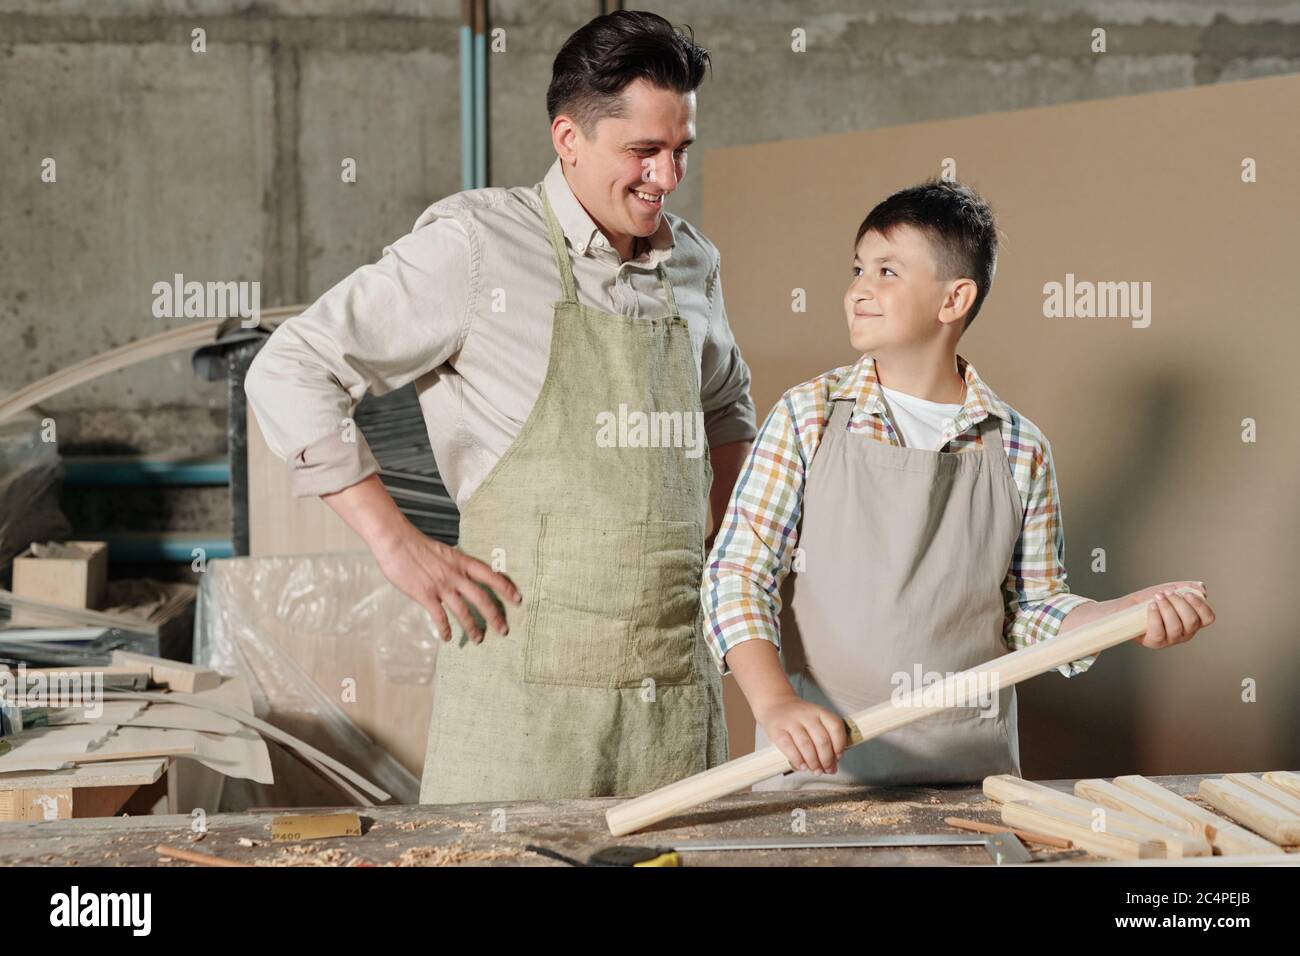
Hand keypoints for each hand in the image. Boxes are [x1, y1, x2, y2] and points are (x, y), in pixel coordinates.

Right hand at [374, 524, 520, 643]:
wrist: (396, 541)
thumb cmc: (418, 545)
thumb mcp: (445, 553)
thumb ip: (456, 566)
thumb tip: (464, 578)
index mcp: (462, 562)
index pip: (491, 575)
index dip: (506, 588)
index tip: (518, 599)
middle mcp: (456, 575)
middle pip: (482, 598)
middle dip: (495, 616)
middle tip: (503, 630)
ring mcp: (441, 586)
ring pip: (463, 611)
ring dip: (472, 627)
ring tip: (479, 639)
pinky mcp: (425, 595)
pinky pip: (439, 616)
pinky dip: (445, 629)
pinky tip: (448, 638)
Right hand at [755, 695, 848, 774]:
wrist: (775, 705)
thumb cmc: (799, 718)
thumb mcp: (815, 719)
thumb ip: (826, 737)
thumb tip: (833, 764)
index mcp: (819, 712)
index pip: (835, 727)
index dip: (840, 745)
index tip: (838, 757)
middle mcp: (806, 715)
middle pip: (822, 740)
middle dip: (827, 760)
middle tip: (828, 770)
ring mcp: (791, 722)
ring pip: (806, 745)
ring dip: (814, 763)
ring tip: (816, 771)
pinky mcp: (777, 730)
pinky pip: (789, 748)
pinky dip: (798, 760)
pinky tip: (803, 767)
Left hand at [1122, 580, 1214, 648]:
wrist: (1128, 608)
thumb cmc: (1152, 599)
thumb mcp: (1171, 589)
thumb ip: (1188, 587)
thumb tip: (1202, 589)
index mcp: (1193, 621)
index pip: (1208, 618)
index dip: (1200, 605)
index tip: (1187, 593)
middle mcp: (1185, 632)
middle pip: (1191, 620)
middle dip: (1179, 603)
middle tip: (1167, 592)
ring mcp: (1171, 639)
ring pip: (1175, 626)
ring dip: (1166, 608)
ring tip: (1158, 596)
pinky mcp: (1155, 642)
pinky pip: (1159, 631)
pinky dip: (1155, 616)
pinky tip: (1151, 606)